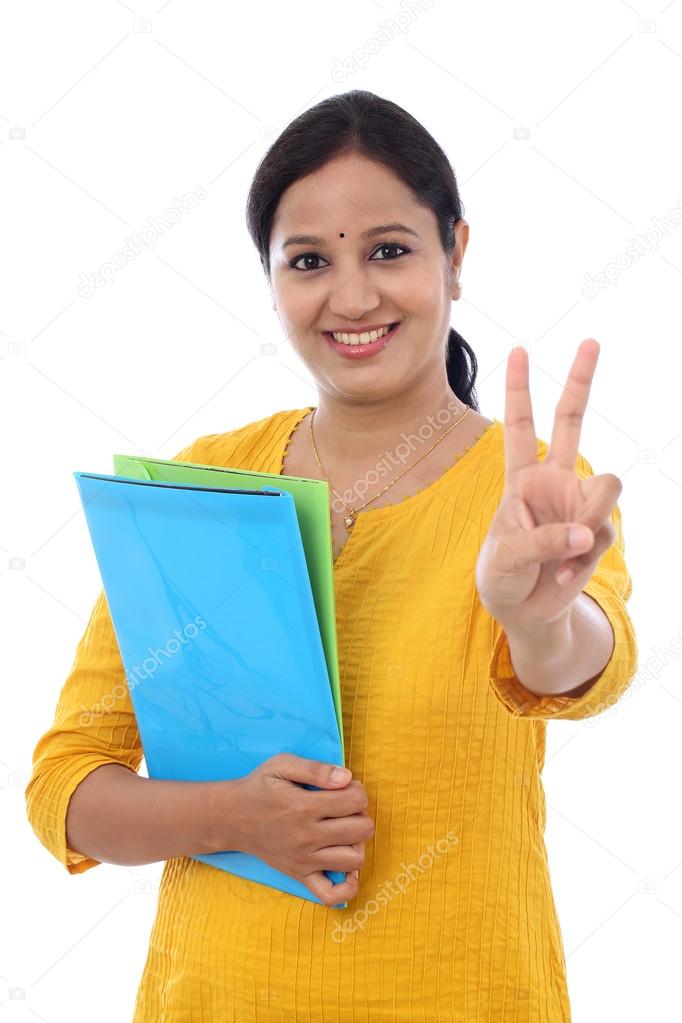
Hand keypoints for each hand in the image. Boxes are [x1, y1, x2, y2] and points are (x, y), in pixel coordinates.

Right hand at [211, 753, 374, 906]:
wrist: (232, 818)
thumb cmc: (260, 787)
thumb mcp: (282, 765)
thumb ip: (316, 769)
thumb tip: (346, 777)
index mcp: (304, 807)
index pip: (356, 800)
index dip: (357, 790)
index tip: (345, 788)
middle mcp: (306, 837)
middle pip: (361, 830)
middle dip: (361, 814)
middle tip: (345, 809)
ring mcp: (304, 860)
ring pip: (354, 860)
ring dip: (357, 843)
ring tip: (343, 832)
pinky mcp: (299, 875)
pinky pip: (331, 894)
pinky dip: (347, 885)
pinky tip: (345, 866)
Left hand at [475, 339, 621, 633]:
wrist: (523, 611)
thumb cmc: (502, 575)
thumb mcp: (504, 556)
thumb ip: (541, 540)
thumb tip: (585, 532)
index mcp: (521, 477)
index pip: (519, 424)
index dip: (519, 389)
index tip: (519, 349)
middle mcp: (554, 482)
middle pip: (572, 421)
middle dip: (580, 380)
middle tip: (590, 340)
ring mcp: (579, 504)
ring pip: (607, 486)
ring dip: (590, 516)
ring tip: (566, 550)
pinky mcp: (597, 532)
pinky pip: (604, 532)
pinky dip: (583, 557)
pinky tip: (563, 573)